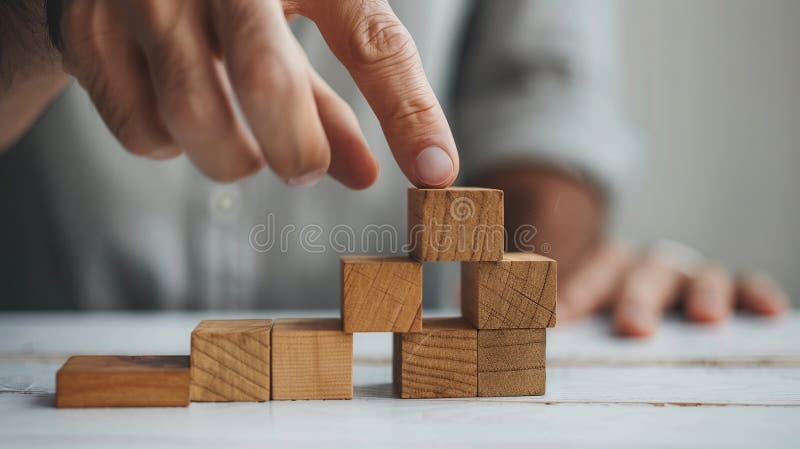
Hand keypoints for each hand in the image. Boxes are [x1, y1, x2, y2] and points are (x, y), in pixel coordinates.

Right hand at [55, 0, 458, 186]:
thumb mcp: (290, 25)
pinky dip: (171, 146)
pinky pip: (142, 130)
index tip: (438, 174)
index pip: (370, 36)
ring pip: (194, 118)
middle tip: (304, 170)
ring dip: (232, 159)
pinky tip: (176, 115)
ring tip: (241, 145)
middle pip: (266, 80)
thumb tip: (367, 177)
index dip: (408, 111)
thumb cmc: (230, 0)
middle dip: (297, 152)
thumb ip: (326, 99)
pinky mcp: (86, 31)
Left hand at [559, 242, 788, 336]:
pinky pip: (746, 284)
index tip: (560, 321)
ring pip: (698, 276)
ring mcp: (689, 274)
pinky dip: (756, 293)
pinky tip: (770, 311)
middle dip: (637, 299)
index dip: (577, 295)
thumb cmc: (613, 306)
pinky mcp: (729, 286)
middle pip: (643, 275)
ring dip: (702, 294)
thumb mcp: (588, 307)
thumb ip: (566, 316)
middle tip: (634, 328)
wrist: (647, 285)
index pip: (591, 275)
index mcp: (610, 265)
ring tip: (707, 318)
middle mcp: (649, 265)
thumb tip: (529, 340)